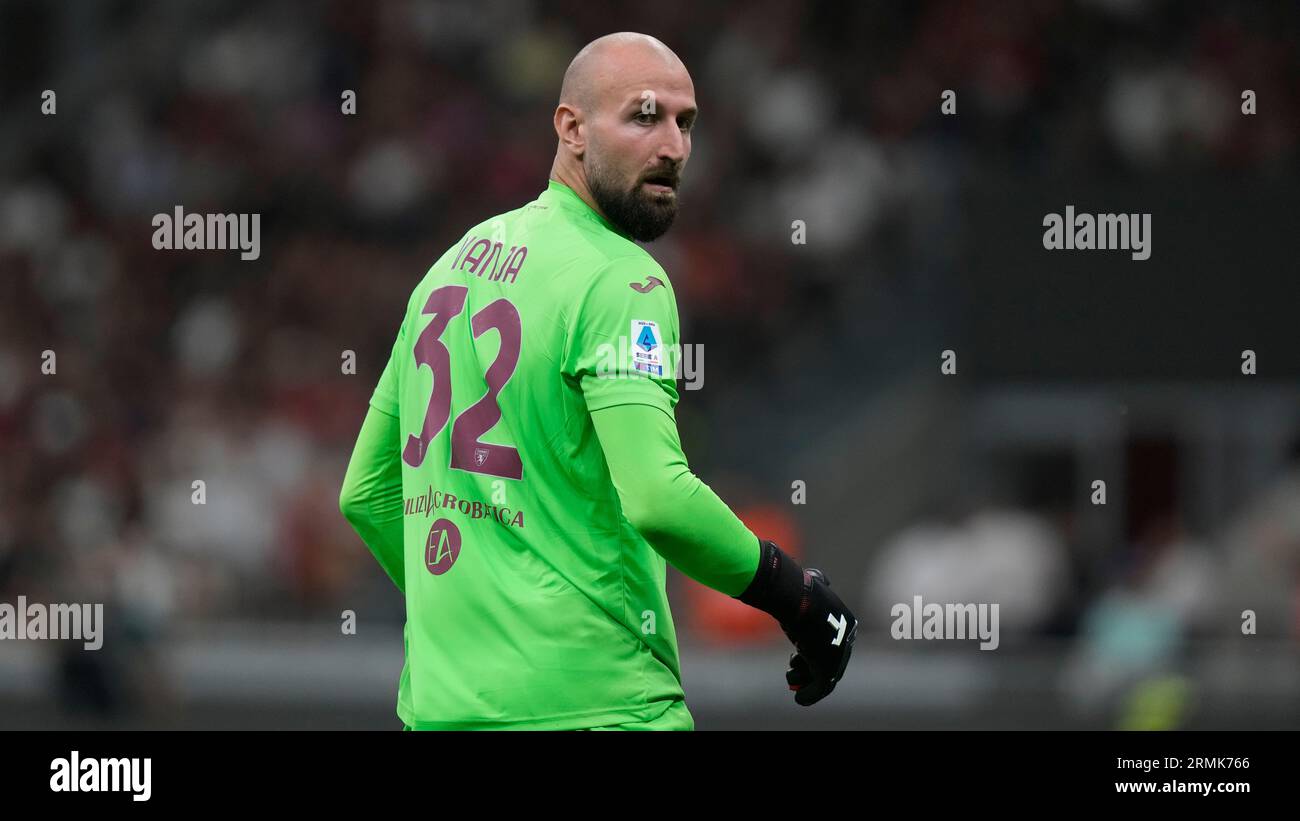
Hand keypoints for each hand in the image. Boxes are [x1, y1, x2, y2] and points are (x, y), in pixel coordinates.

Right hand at [780, 568, 857, 705]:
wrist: (799, 600)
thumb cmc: (801, 590)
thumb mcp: (814, 582)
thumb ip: (820, 583)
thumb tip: (821, 579)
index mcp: (847, 621)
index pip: (831, 644)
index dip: (812, 653)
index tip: (796, 657)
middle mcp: (846, 640)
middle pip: (828, 662)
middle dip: (808, 669)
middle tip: (792, 672)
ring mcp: (837, 655)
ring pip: (824, 677)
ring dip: (806, 681)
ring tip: (791, 677)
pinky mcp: (827, 669)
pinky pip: (820, 688)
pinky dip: (810, 696)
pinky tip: (800, 700)